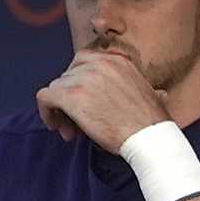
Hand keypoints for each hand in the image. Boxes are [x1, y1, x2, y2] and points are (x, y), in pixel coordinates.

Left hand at [34, 48, 169, 150]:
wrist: (151, 139)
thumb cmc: (153, 125)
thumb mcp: (151, 94)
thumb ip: (139, 87)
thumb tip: (151, 94)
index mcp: (116, 61)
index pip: (84, 62)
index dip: (80, 82)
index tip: (85, 101)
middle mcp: (98, 64)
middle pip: (69, 75)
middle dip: (70, 97)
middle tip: (76, 119)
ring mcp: (82, 78)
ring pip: (57, 87)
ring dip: (61, 109)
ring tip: (71, 129)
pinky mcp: (70, 96)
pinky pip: (45, 97)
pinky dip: (46, 111)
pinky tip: (55, 126)